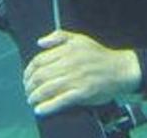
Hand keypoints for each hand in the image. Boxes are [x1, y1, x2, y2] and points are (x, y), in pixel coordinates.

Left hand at [22, 30, 141, 115]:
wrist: (120, 69)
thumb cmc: (99, 55)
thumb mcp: (80, 39)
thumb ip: (59, 37)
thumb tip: (40, 42)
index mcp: (67, 50)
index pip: (39, 61)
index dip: (28, 71)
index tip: (26, 78)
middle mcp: (69, 64)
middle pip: (40, 76)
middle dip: (29, 86)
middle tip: (27, 91)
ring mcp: (76, 79)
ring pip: (47, 89)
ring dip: (35, 96)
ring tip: (32, 100)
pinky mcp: (82, 93)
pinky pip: (61, 100)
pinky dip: (48, 106)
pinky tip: (40, 109)